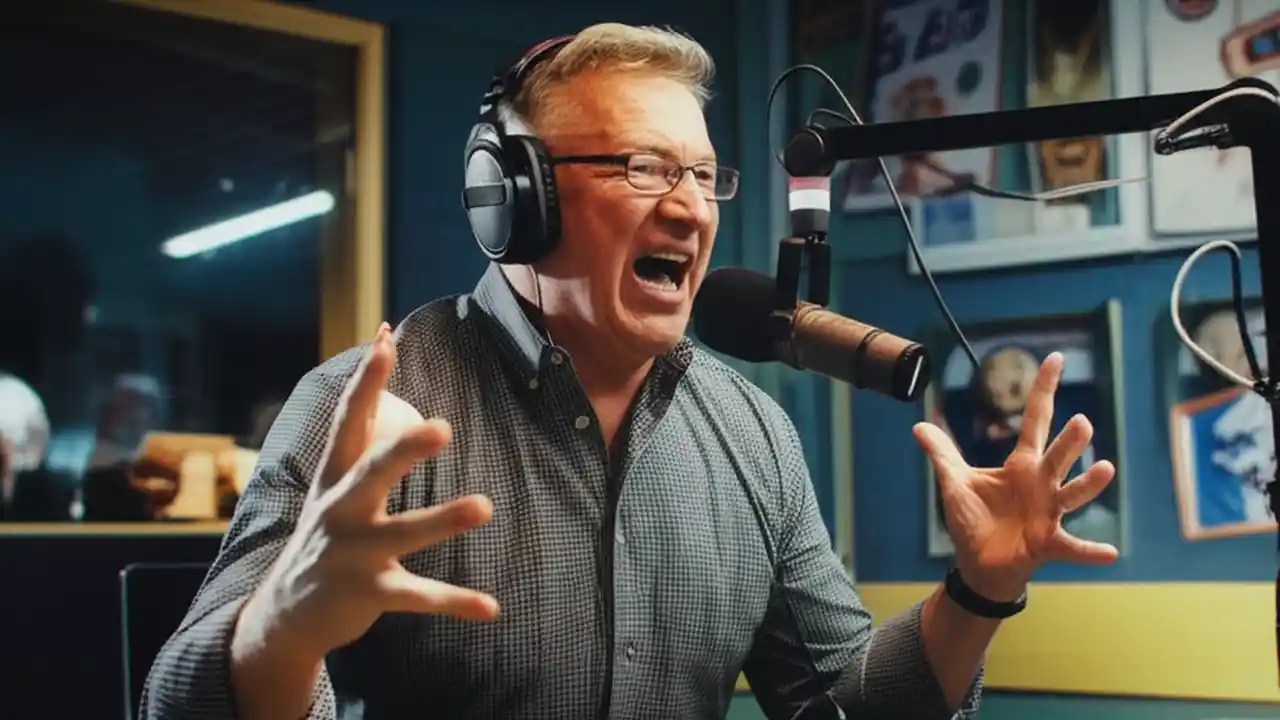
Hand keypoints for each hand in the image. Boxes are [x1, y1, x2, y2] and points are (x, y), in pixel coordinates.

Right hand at [236, 323, 498, 662]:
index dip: (368, 382)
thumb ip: (365, 425)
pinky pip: (418, 596)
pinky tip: (491, 607)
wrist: (285, 613)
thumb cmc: (327, 532)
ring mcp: (353, 554)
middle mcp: (340, 511)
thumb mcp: (335, 483)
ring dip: (443, 520)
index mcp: (334, 478)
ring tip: (485, 506)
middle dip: (404, 451)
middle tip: (442, 427)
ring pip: (403, 534)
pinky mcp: (369, 593)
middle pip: (372, 474)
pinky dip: (455, 602)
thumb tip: (381, 346)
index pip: (350, 421)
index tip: (385, 340)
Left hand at [914, 352, 1117, 600]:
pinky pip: (1073, 547)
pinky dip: (1091, 551)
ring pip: (1073, 493)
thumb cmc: (974, 521)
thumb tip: (920, 425)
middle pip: (1058, 455)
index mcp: (1021, 465)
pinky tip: (1111, 552)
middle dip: (1070, 440)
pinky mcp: (1048, 542)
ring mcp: (1049, 513)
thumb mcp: (955, 483)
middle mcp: (1041, 483)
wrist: (979, 564)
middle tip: (1082, 421)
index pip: (1035, 419)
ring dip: (1090, 484)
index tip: (1056, 358)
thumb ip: (942, 454)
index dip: (1044, 389)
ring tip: (1105, 468)